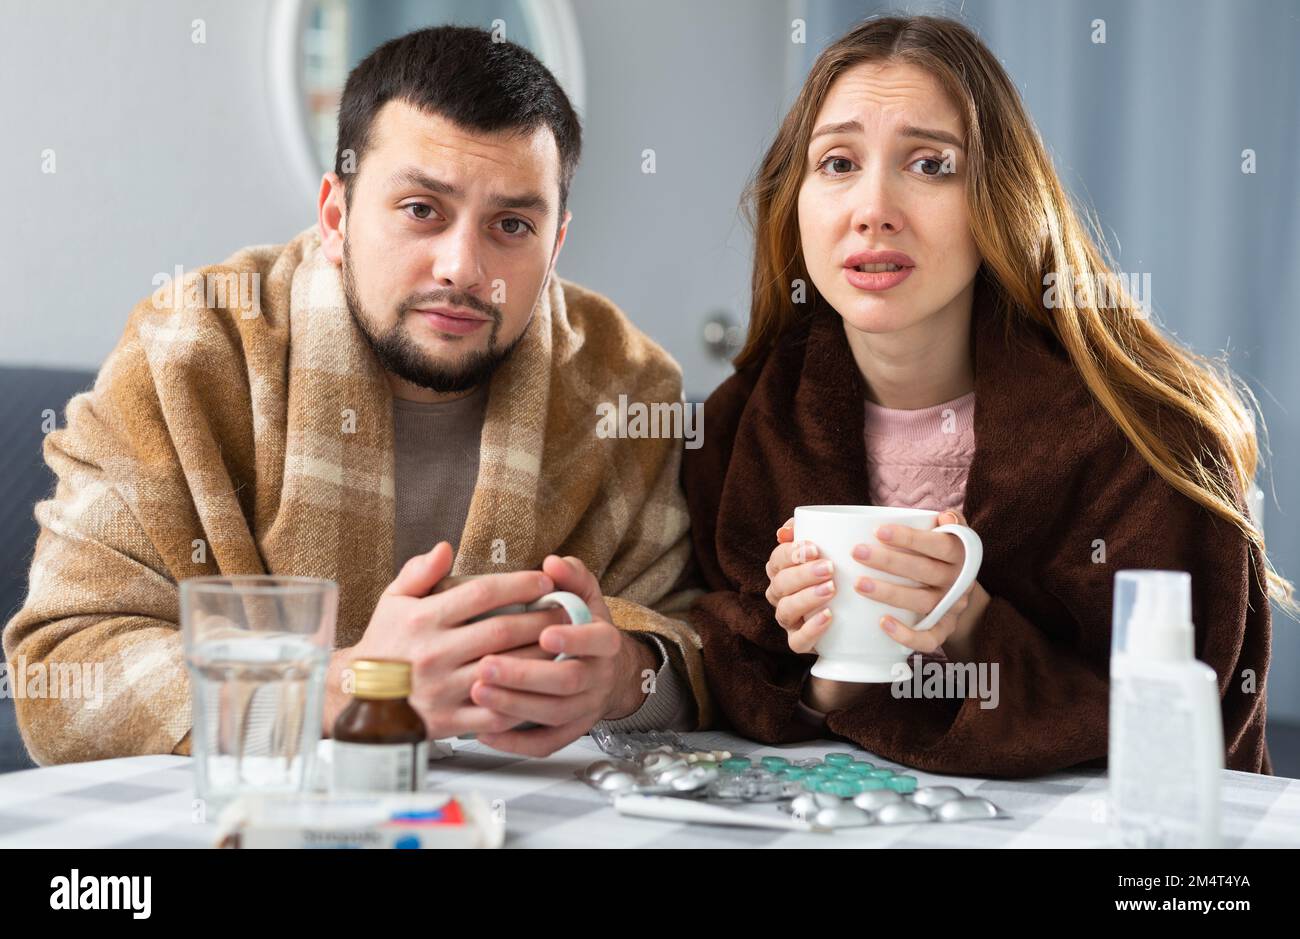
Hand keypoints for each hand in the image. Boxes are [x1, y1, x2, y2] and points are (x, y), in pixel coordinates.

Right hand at [324, 542, 566, 739]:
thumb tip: (445, 547)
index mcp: (423, 619)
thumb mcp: (392, 600)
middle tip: (564, 611)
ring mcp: (442, 689)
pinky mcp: (448, 721)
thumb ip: (419, 572)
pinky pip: (495, 711)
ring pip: (504, 669)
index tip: (543, 581)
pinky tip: (541, 686)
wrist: (356, 696)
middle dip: (540, 618)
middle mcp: (434, 653)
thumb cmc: (383, 643)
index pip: (481, 594)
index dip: (518, 585)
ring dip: (539, 656)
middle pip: (501, 631)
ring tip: (562, 643)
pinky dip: (522, 698)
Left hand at [469, 555, 646, 756]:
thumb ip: (572, 576)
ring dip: (514, 705)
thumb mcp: (586, 597)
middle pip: (568, 681)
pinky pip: (544, 744)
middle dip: (526, 675)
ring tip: (477, 691)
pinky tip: (484, 730)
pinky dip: (514, 741)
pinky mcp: (568, 731)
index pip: (598, 641)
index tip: (545, 633)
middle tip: (488, 666)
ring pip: (553, 713)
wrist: (608, 674)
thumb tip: (553, 563)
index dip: (574, 639)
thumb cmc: (585, 629)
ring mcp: (584, 707)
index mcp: (604, 641)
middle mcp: (598, 676)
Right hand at [766, 516, 835, 653]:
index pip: (777, 560)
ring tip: (831, 589)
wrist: (860, 616)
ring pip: (785, 611)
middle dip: (802, 575)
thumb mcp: (832, 549)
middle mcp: (780, 596)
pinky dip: (811, 629)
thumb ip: (811, 531)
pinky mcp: (802, 643)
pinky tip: (829, 616)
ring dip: (806, 598)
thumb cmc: (842, 572)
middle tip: (829, 568)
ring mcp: (790, 621)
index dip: (791, 554)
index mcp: (782, 571)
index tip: (814, 548)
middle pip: (780, 584)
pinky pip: (797, 641)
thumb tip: (785, 531)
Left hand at [850, 510, 988, 658]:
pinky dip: (906, 634)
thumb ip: (949, 521)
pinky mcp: (944, 631)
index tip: (878, 531)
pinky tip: (882, 622)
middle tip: (857, 552)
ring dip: (889, 593)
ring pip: (922, 602)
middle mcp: (960, 582)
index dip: (910, 538)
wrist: (959, 595)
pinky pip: (929, 638)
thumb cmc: (941, 557)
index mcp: (961, 555)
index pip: (940, 544)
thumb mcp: (951, 536)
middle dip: (889, 562)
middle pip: (925, 571)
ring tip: (859, 584)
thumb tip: (944, 516)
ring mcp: (952, 609)